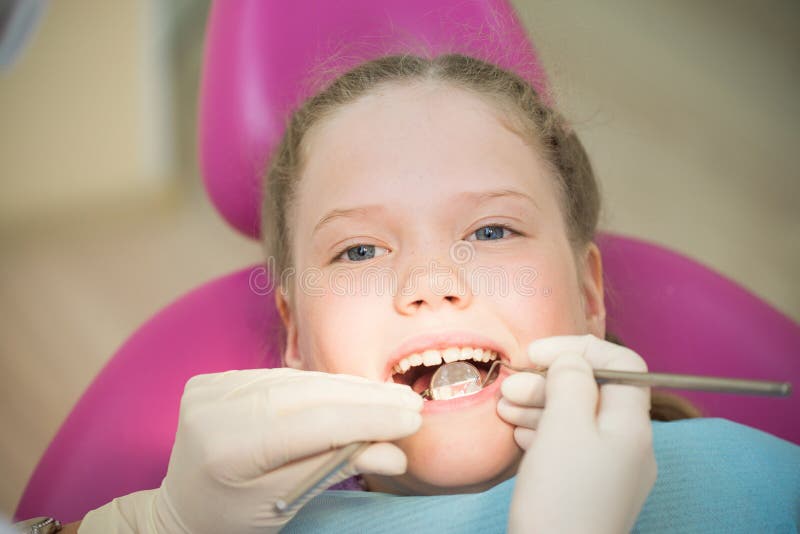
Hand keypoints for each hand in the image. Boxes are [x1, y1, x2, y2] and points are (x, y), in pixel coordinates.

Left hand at [79, 368, 422, 533]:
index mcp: (229, 449)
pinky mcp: (214, 380)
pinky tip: (350, 390)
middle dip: (366, 399)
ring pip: (298, 380)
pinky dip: (317, 385)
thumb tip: (396, 453)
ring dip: (348, 388)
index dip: (370, 419)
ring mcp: (211, 389)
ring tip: (390, 396)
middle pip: (309, 395)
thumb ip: (338, 468)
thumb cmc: (233, 518)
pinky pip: (279, 377)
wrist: (181, 510)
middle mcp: (215, 409)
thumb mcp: (287, 502)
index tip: (412, 419)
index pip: (316, 423)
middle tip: (410, 403)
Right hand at [505, 334, 656, 533]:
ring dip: (539, 403)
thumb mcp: (563, 427)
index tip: (536, 353)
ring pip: (576, 417)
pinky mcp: (587, 489)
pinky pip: (568, 445)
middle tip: (509, 385)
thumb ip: (570, 382)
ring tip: (504, 405)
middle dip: (549, 379)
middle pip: (593, 390)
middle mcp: (627, 445)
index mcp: (631, 426)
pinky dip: (542, 430)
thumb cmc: (561, 498)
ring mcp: (608, 469)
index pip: (620, 363)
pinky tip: (518, 432)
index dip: (579, 349)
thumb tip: (571, 359)